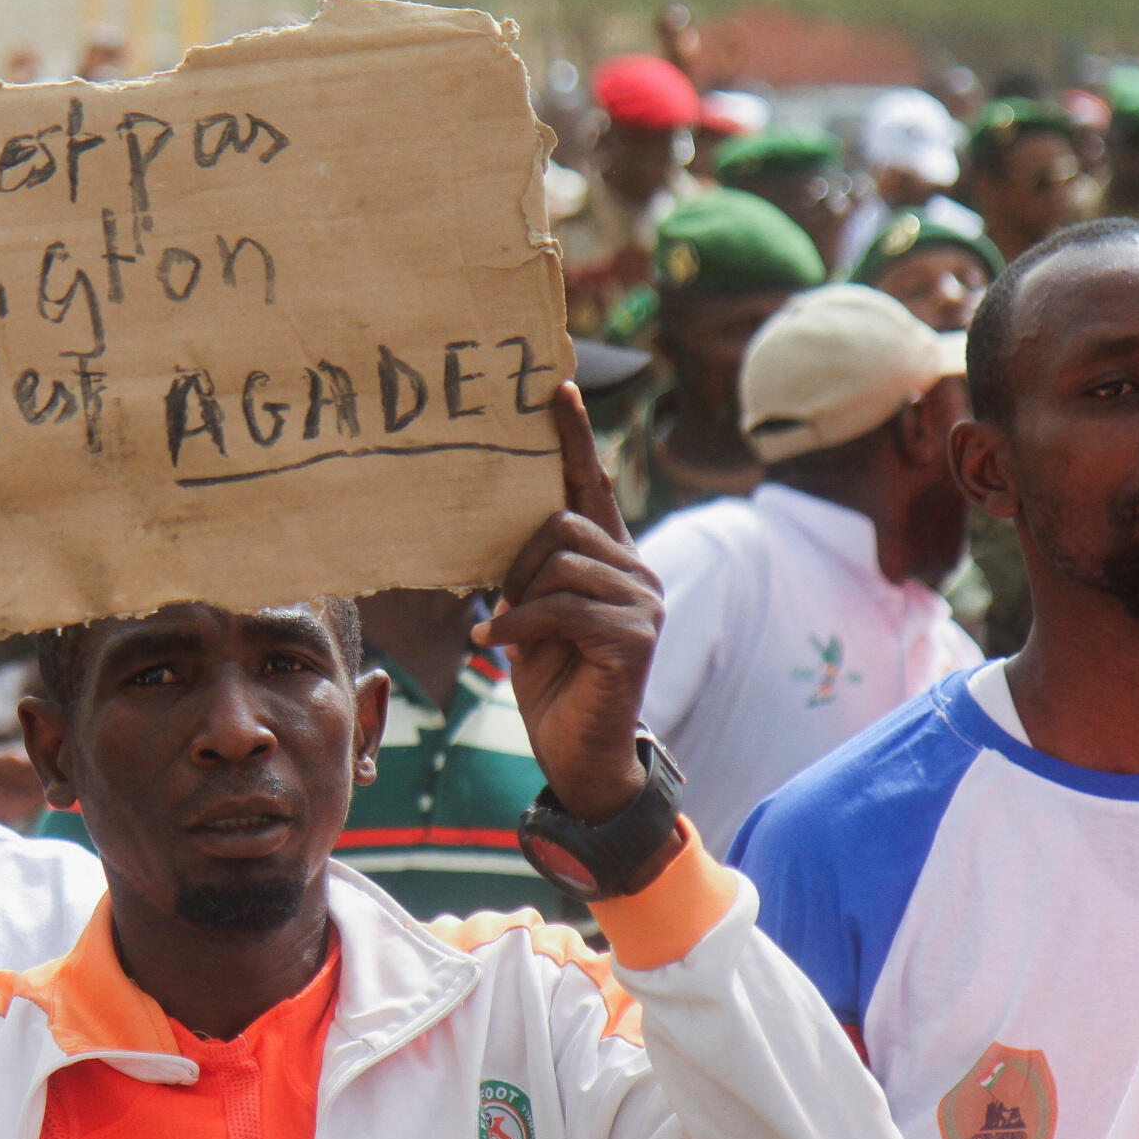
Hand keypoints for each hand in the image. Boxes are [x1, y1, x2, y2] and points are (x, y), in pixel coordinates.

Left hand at [476, 381, 663, 821]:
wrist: (579, 753)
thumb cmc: (552, 681)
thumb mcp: (532, 613)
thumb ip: (530, 570)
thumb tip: (496, 534)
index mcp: (611, 557)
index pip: (592, 483)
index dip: (573, 435)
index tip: (556, 386)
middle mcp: (635, 570)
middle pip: (561, 524)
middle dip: (517, 561)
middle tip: (500, 602)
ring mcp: (641, 601)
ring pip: (562, 562)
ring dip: (519, 598)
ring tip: (503, 630)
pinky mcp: (634, 635)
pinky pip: (561, 606)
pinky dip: (519, 622)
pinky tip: (497, 642)